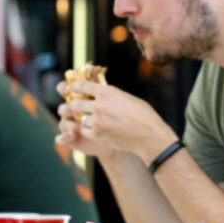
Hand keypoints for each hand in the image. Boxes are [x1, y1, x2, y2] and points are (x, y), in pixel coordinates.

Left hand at [57, 79, 175, 161]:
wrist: (149, 137)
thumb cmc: (144, 115)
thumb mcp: (128, 98)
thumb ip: (111, 95)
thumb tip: (100, 93)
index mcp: (107, 92)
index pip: (81, 85)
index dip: (75, 87)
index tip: (73, 88)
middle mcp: (99, 105)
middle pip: (75, 103)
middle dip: (75, 104)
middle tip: (78, 106)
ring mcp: (97, 122)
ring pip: (80, 118)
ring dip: (84, 119)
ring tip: (93, 120)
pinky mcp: (97, 135)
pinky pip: (84, 131)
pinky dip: (88, 130)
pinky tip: (97, 130)